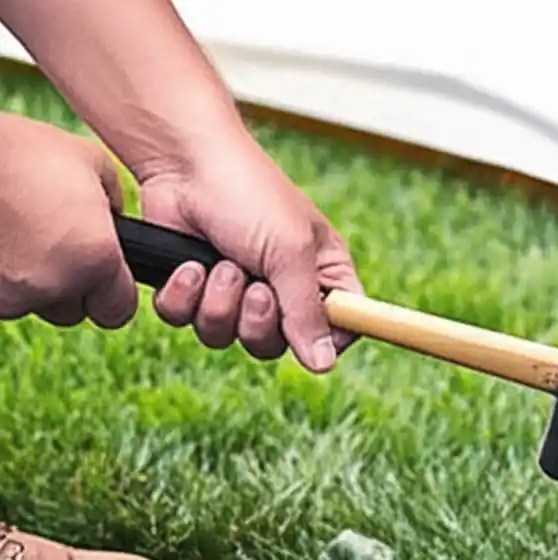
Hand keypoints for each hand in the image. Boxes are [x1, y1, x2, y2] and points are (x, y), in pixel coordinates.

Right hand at [0, 114, 136, 328]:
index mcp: (96, 257)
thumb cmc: (21, 150)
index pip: (117, 311)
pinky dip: (0, 276)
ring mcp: (9, 295)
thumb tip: (117, 229)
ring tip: (16, 234)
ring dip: (29, 282)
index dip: (111, 292)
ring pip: (31, 305)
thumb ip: (114, 208)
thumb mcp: (91, 164)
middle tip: (49, 242)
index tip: (99, 271)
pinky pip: (0, 296)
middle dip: (67, 286)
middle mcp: (55, 284)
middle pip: (72, 311)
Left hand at [136, 137, 363, 372]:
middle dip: (257, 320)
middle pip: (276, 345)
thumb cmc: (249, 193)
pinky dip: (184, 297)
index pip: (341, 328)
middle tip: (254, 287)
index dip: (325, 340)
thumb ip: (307, 313)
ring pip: (227, 337)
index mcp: (322, 274)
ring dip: (219, 304)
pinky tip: (188, 266)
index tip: (308, 335)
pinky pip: (186, 322)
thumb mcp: (290, 252)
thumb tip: (324, 365)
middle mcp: (282, 287)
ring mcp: (236, 291)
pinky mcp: (194, 290)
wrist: (183, 162)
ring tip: (217, 264)